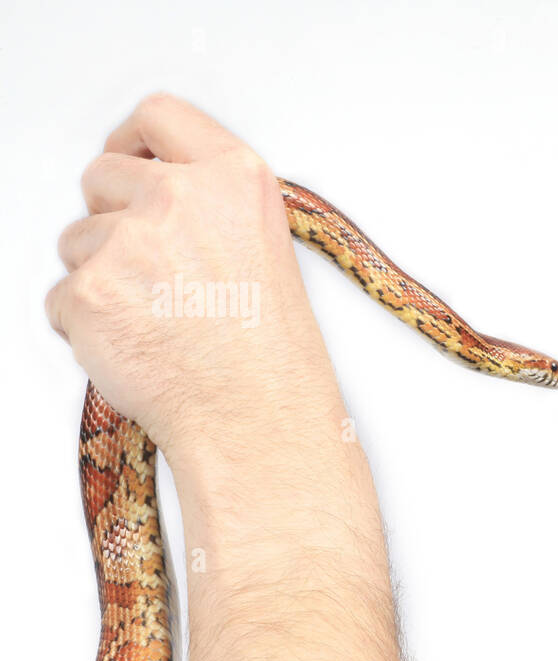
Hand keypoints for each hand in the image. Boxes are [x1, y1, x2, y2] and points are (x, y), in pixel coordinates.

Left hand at [46, 92, 336, 467]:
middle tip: (149, 267)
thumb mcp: (266, 249)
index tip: (131, 157)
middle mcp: (180, 199)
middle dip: (111, 215)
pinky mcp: (88, 292)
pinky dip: (87, 324)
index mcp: (234, 179)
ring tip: (156, 318)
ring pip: (76, 239)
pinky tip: (137, 344)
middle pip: (103, 175)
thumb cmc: (268, 353)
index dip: (134, 139)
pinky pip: (61, 296)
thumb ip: (211, 205)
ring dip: (100, 275)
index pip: (159, 117)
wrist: (255, 418)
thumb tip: (153, 197)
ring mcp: (129, 243)